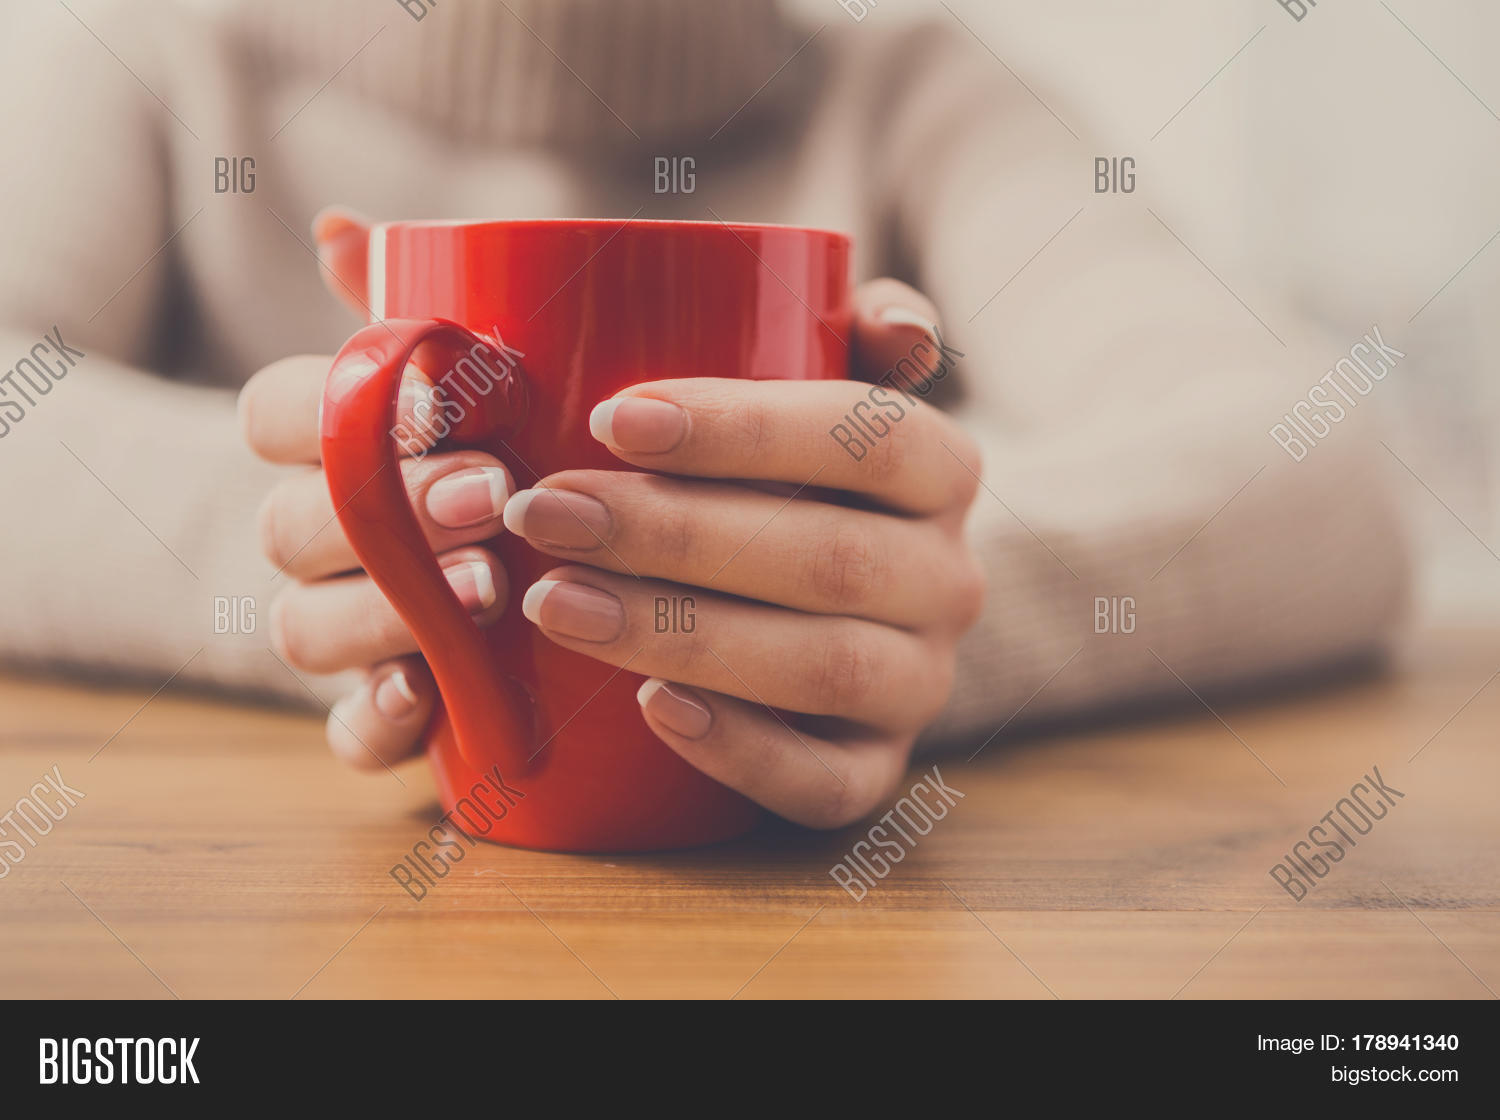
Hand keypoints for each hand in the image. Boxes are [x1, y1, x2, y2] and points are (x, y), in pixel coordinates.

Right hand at [239, 208, 514, 769]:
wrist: (558, 556)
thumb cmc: (510, 446)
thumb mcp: (470, 377)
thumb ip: (405, 307)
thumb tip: (338, 229)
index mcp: (327, 448)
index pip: (274, 415)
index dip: (333, 410)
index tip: (436, 405)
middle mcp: (317, 543)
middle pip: (291, 527)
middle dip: (384, 513)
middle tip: (490, 495)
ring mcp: (344, 633)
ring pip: (304, 631)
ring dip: (384, 613)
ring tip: (487, 589)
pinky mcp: (383, 714)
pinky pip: (349, 734)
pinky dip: (379, 719)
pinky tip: (429, 693)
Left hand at [249, 208, 983, 831]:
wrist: (836, 598)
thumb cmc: (753, 468)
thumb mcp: (732, 368)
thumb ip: (584, 297)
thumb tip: (351, 230)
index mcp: (935, 461)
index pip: (866, 432)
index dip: (748, 425)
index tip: (610, 415)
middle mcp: (948, 572)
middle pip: (830, 555)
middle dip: (677, 533)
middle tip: (540, 513)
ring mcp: (918, 679)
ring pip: (823, 667)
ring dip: (683, 632)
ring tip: (551, 602)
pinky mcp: (875, 768)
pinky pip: (831, 782)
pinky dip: (743, 749)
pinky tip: (649, 711)